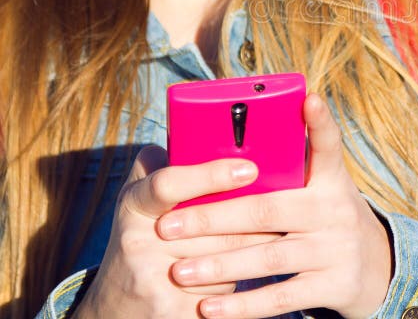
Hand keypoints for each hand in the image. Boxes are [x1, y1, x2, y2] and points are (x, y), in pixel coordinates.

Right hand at [74, 148, 275, 318]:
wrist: (118, 309)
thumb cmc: (146, 236)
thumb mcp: (144, 196)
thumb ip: (171, 162)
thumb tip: (220, 127)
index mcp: (134, 204)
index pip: (169, 184)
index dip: (210, 176)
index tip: (249, 169)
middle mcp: (137, 243)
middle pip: (214, 225)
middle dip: (255, 217)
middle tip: (289, 202)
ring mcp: (153, 283)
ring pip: (227, 260)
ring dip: (260, 246)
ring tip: (285, 230)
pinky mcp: (172, 316)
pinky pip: (225, 295)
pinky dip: (249, 281)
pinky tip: (267, 269)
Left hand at [162, 94, 392, 318]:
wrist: (378, 268)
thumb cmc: (330, 218)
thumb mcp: (324, 188)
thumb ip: (294, 169)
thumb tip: (235, 144)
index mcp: (333, 180)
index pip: (328, 146)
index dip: (320, 123)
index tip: (309, 99)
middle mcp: (336, 210)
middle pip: (268, 210)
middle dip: (213, 218)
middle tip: (167, 225)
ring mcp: (336, 249)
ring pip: (268, 255)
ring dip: (219, 265)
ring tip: (178, 270)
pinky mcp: (334, 285)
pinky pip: (281, 297)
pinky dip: (243, 304)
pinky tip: (210, 307)